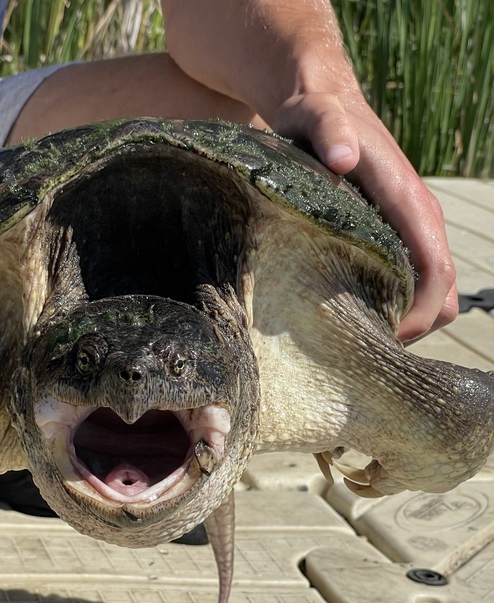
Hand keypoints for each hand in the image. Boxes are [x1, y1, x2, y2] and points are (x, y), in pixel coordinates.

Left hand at [273, 92, 457, 341]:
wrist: (320, 101)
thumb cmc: (313, 115)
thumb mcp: (313, 118)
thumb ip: (328, 131)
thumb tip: (343, 158)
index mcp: (408, 202)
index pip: (436, 272)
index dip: (416, 314)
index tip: (380, 338)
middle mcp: (419, 221)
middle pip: (443, 295)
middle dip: (411, 328)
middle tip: (359, 346)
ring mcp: (410, 232)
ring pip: (430, 295)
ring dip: (402, 322)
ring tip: (353, 336)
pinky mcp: (396, 239)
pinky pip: (410, 286)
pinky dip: (392, 308)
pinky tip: (350, 315)